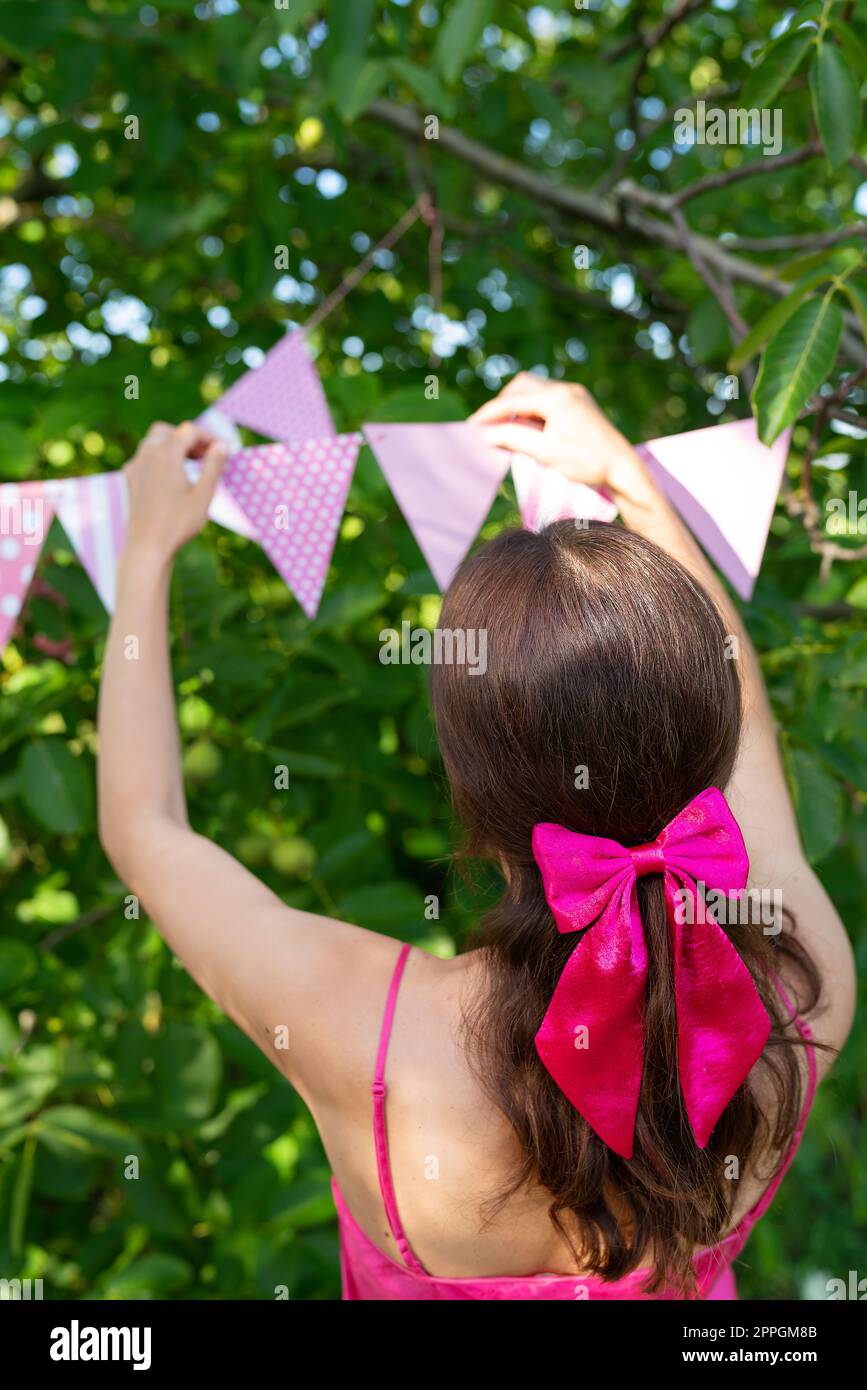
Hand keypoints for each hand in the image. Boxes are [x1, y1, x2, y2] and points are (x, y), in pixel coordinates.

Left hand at [124, 421, 227, 556]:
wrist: (147, 547)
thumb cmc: (178, 522)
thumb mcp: (204, 494)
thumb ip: (214, 465)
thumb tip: (221, 445)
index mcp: (165, 455)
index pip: (189, 431)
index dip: (208, 437)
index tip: (222, 451)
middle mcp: (146, 455)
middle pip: (166, 431)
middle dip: (186, 438)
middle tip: (204, 455)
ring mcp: (135, 467)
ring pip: (152, 443)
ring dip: (172, 447)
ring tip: (190, 465)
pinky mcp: (130, 480)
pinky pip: (144, 458)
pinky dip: (159, 459)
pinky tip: (172, 478)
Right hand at [470, 374, 643, 491]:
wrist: (622, 468)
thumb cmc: (586, 462)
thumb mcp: (545, 452)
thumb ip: (514, 439)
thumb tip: (486, 434)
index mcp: (556, 398)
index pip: (513, 401)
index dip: (489, 414)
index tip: (471, 426)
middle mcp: (565, 389)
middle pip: (522, 386)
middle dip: (503, 403)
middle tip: (489, 425)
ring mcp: (574, 394)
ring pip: (535, 389)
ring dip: (517, 404)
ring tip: (507, 427)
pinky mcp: (578, 403)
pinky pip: (547, 398)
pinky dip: (532, 409)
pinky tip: (528, 427)